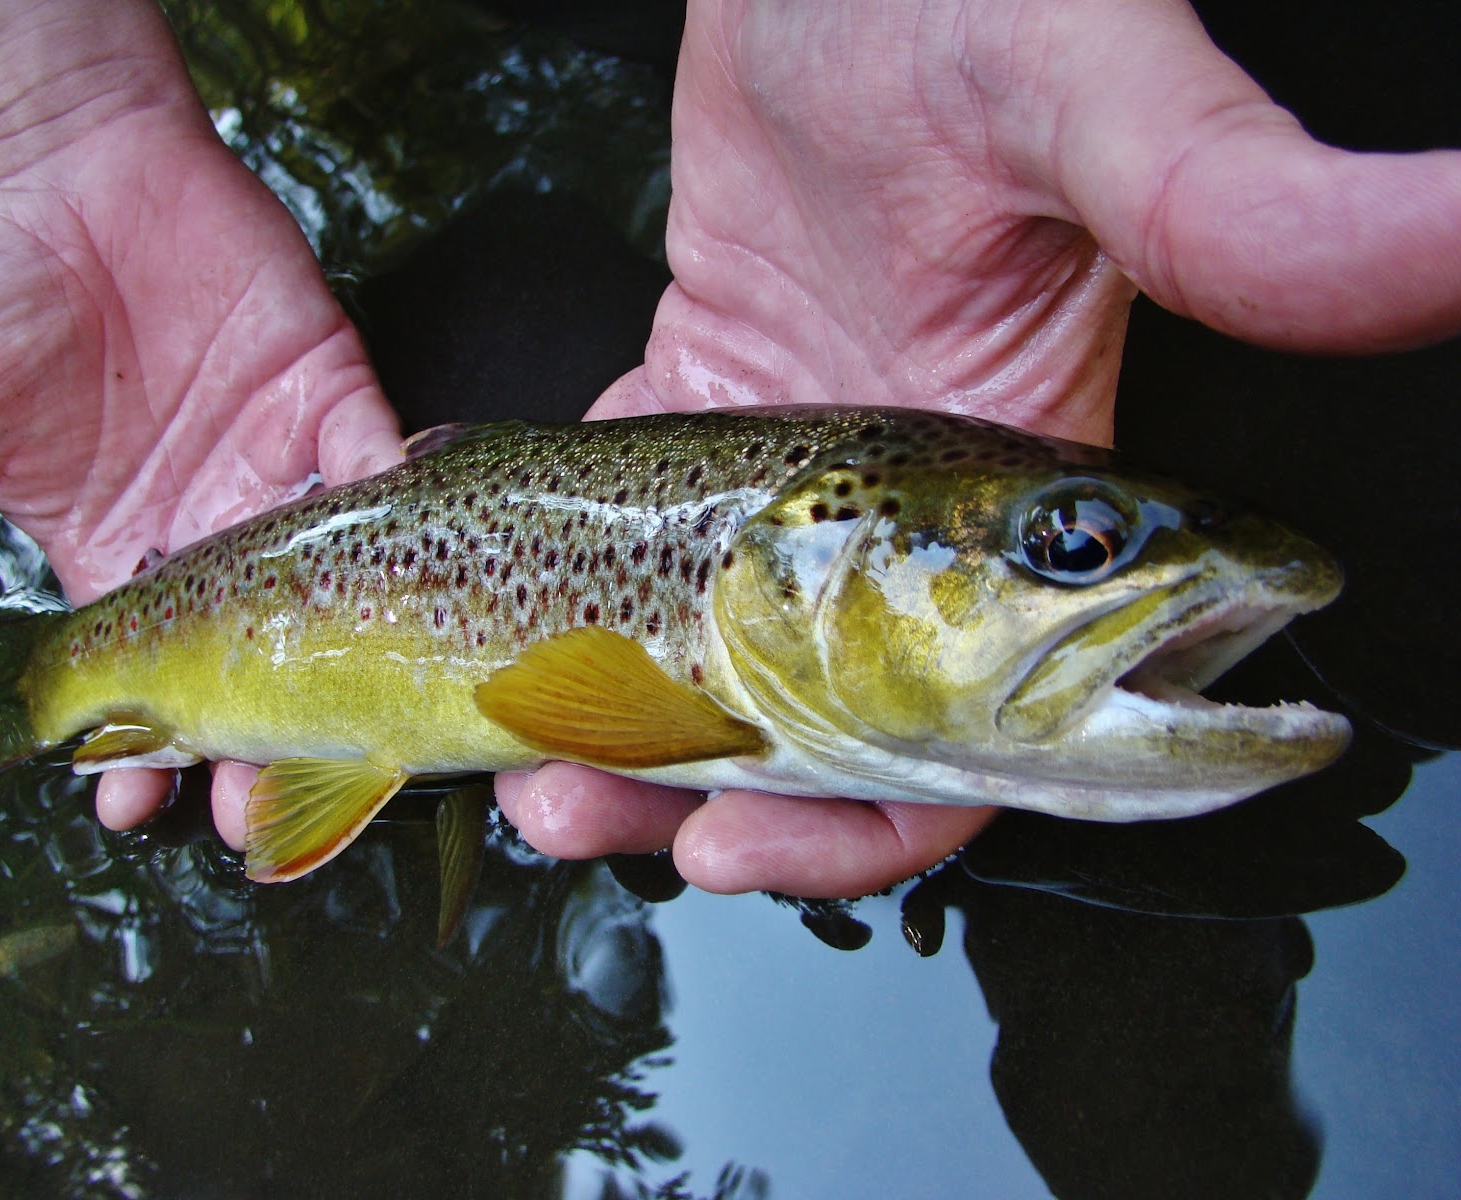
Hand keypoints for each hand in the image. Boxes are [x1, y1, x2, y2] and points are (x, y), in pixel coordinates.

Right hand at [0, 2, 401, 844]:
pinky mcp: (330, 398)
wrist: (58, 159)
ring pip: (330, 589)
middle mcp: (208, 529)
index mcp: (114, 553)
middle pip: (252, 661)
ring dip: (339, 660)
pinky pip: (377, 466)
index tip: (131, 809)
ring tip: (330, 734)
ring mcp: (277, 469)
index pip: (141, 681)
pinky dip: (396, 513)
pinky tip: (408, 573)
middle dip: (250, 738)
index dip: (137, 749)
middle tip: (245, 799)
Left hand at [496, 0, 1460, 896]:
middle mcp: (913, 524)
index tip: (750, 852)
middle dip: (714, 811)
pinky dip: (581, 633)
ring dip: (625, 745)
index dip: (873, 826)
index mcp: (1021, 494)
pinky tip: (516, 669)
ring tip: (530, 774)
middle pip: (827, 745)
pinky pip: (638, 569)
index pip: (978, 734)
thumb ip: (1236, 201)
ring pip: (720, 678)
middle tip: (589, 819)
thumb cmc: (961, 1)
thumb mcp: (1086, 97)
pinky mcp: (706, 427)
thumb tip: (1459, 231)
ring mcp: (802, 488)